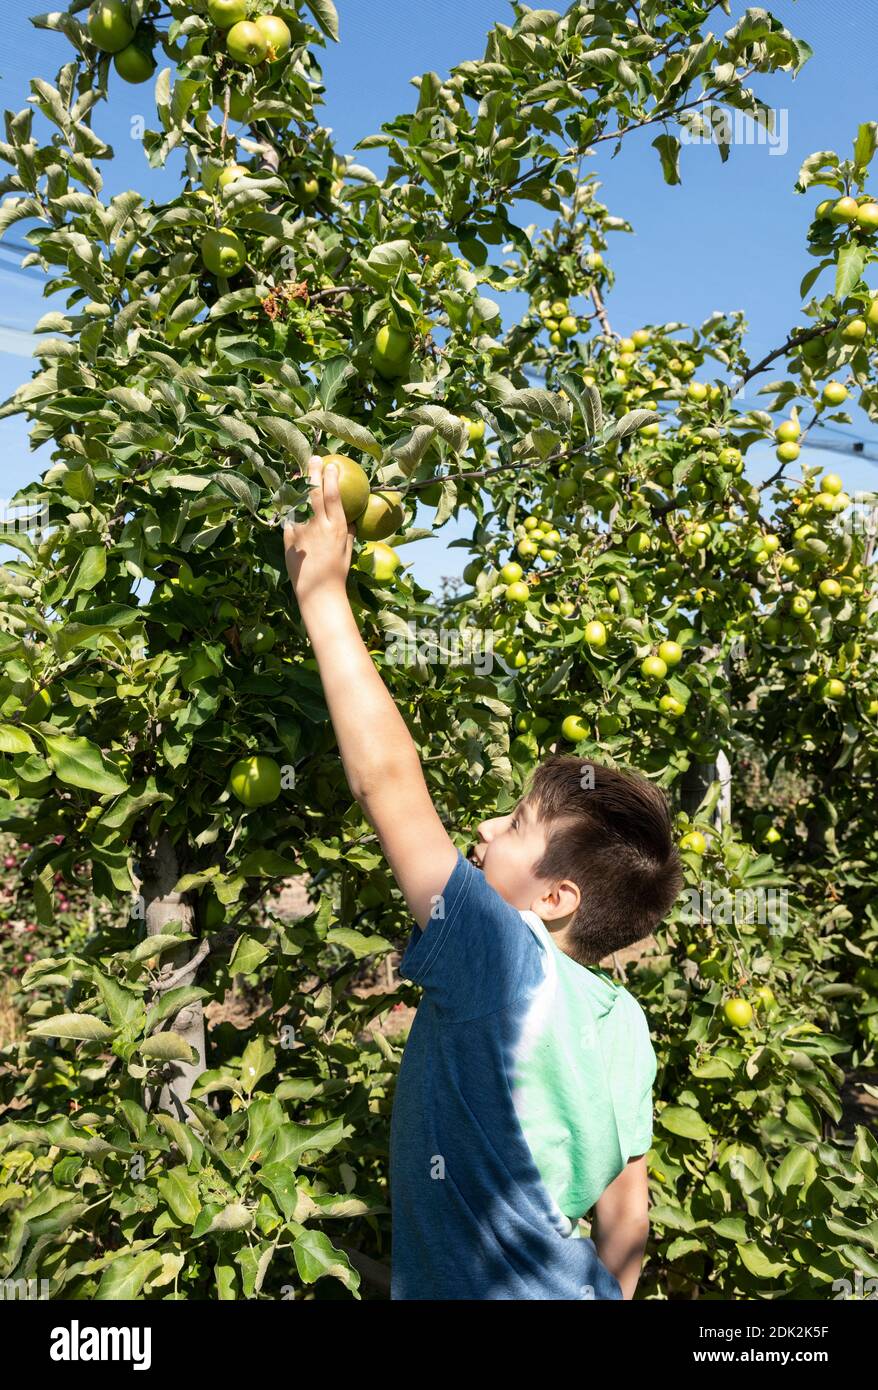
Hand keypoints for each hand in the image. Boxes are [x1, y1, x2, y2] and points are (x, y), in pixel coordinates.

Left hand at [284, 456, 353, 608]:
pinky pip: (289, 518)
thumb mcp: (348, 551)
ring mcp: (302, 531)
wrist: (318, 592)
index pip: (333, 495)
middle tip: (314, 458)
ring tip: (299, 475)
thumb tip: (350, 520)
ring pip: (298, 501)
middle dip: (314, 471)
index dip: (331, 477)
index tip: (331, 464)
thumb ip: (347, 533)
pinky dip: (290, 507)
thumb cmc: (336, 573)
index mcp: (337, 527)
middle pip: (314, 491)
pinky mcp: (288, 538)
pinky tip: (290, 500)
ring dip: (299, 485)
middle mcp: (319, 525)